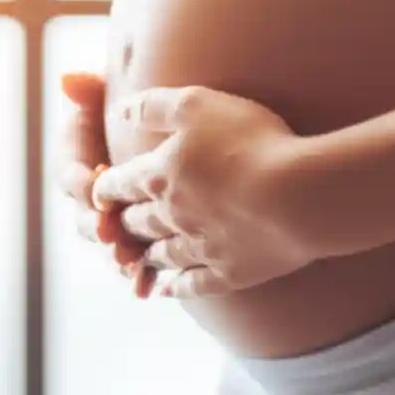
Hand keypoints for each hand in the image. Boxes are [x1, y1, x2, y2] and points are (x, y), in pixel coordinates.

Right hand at [54, 72, 159, 297]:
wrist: (192, 139)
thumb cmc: (150, 113)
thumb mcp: (124, 98)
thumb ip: (95, 90)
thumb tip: (67, 79)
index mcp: (83, 161)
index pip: (71, 174)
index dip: (80, 180)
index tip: (95, 182)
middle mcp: (94, 195)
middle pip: (84, 217)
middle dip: (96, 227)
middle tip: (108, 232)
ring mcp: (116, 221)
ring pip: (107, 246)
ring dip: (114, 256)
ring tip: (130, 266)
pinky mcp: (142, 239)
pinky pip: (134, 263)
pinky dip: (138, 276)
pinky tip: (148, 288)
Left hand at [92, 85, 317, 297]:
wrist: (296, 195)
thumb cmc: (249, 142)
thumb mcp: (196, 105)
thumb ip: (154, 107)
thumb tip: (119, 110)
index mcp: (160, 176)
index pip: (119, 184)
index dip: (105, 187)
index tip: (98, 192)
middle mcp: (172, 216)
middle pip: (137, 222)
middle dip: (123, 222)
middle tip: (117, 225)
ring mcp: (201, 248)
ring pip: (160, 255)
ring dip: (145, 255)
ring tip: (137, 257)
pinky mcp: (230, 272)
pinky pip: (193, 285)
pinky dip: (175, 288)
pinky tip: (166, 290)